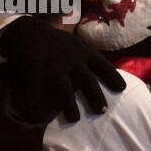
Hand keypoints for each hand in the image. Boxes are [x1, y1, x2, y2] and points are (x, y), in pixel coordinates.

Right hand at [0, 15, 125, 122]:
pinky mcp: (35, 70)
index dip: (113, 77)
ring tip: (75, 119)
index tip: (122, 88)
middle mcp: (71, 59)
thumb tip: (106, 69)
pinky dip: (38, 106)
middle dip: (96, 97)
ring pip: (65, 89)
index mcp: (84, 52)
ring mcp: (53, 66)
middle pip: (87, 81)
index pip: (103, 65)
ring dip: (70, 105)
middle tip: (102, 111)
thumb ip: (90, 59)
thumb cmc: (55, 42)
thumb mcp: (76, 44)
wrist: (28, 31)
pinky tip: (39, 118)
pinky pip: (36, 92)